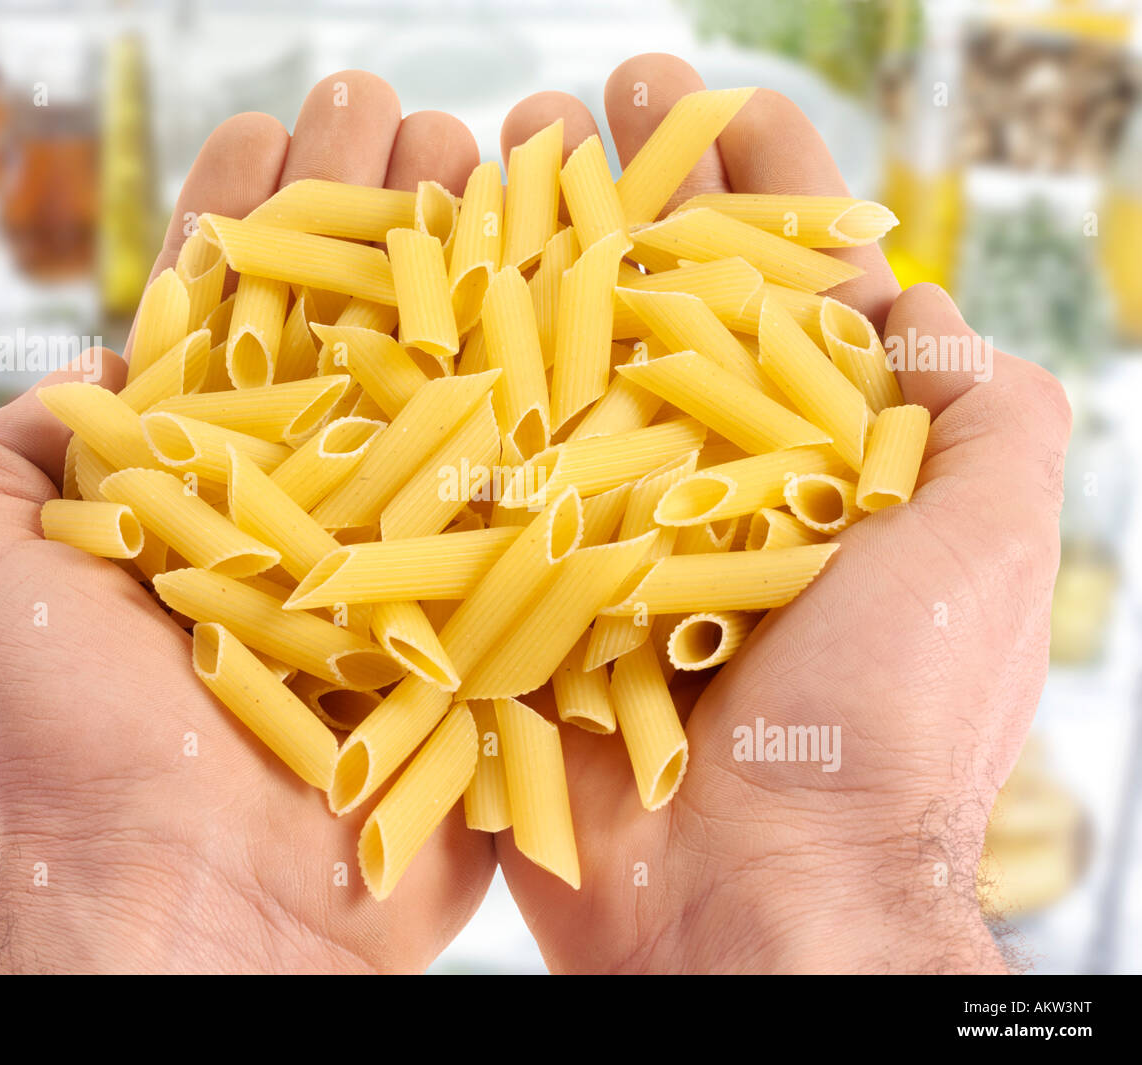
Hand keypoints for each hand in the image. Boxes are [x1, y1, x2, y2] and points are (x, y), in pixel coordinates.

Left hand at [0, 72, 494, 973]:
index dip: (254, 212)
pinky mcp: (482, 601)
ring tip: (510, 157)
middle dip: (381, 210)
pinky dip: (556, 393)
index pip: (226, 312)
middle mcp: (305, 497)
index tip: (286, 126)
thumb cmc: (84, 748)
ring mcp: (402, 544)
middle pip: (350, 324)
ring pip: (445, 378)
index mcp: (195, 476)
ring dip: (474, 264)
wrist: (214, 902)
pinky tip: (585, 296)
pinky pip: (527, 484)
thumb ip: (11, 462)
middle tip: (421, 120)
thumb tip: (85, 377)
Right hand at [494, 54, 1068, 973]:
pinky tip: (405, 313)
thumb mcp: (981, 546)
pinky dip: (446, 396)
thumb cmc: (881, 721)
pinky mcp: (527, 593)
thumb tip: (920, 302)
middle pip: (654, 308)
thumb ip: (982, 412)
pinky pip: (479, 477)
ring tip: (464, 177)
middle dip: (609, 202)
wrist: (752, 896)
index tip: (695, 101)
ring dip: (514, 270)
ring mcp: (608, 533)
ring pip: (557, 373)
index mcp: (819, 461)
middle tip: (547, 119)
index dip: (748, 181)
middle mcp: (707, 484)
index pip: (785, 281)